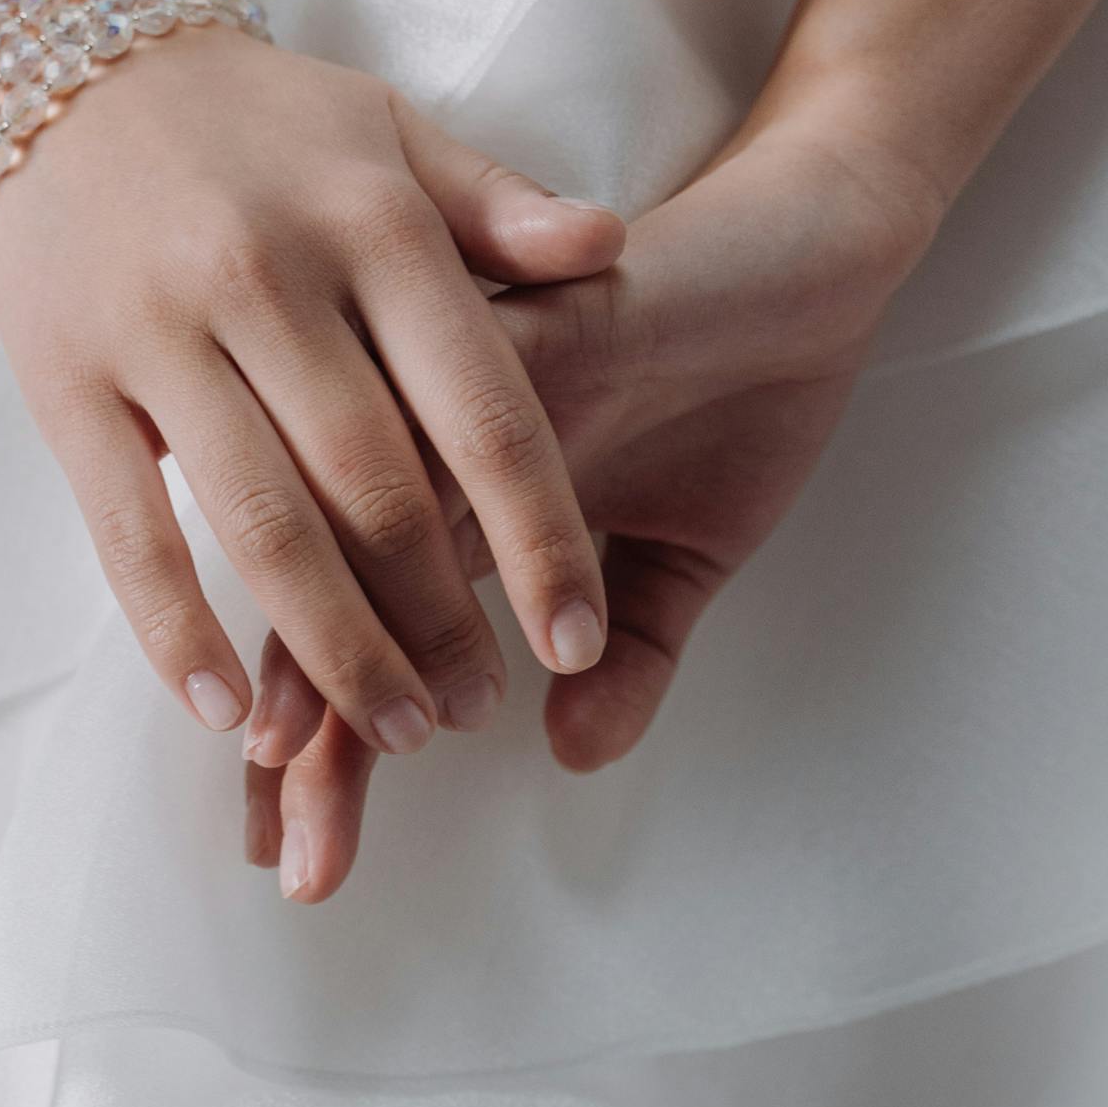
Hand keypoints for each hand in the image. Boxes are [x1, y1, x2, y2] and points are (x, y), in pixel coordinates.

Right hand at [0, 26, 625, 756]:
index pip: (481, 409)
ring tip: (396, 729)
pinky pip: (129, 531)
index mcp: (372, 226)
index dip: (539, 536)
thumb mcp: (391, 135)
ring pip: (264, 527)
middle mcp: (270, 280)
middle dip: (439, 619)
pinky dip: (179, 631)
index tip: (578, 637)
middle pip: (377, 491)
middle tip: (482, 707)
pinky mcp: (67, 381)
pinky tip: (229, 711)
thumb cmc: (256, 121)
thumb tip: (611, 248)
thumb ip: (499, 209)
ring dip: (337, 649)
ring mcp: (161, 333)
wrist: (56, 63)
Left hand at [243, 102, 945, 895]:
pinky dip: (457, 517)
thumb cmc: (737, 383)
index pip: (364, 633)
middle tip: (290, 850)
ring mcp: (474, 378)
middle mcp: (438, 436)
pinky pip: (470, 422)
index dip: (326, 748)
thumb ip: (627, 650)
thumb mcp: (686, 554)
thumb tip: (571, 754)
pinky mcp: (543, 322)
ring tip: (300, 750)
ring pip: (368, 514)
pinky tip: (434, 611)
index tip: (293, 860)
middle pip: (336, 591)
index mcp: (455, 494)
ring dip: (340, 640)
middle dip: (311, 733)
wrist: (817, 246)